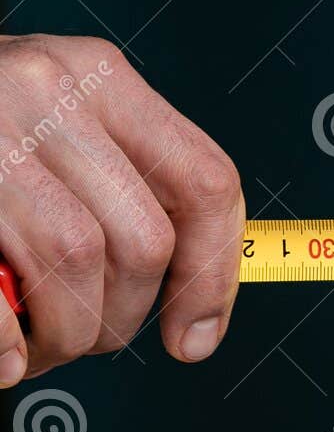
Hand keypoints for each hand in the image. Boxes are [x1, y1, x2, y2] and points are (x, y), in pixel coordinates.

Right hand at [0, 35, 242, 383]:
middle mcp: (47, 88)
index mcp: (99, 75)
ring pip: (77, 263)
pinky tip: (2, 356)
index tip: (193, 340)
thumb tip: (193, 316)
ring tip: (37, 349)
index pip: (206, 182)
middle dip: (122, 318)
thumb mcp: (52, 127)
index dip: (214, 277)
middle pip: (143, 240)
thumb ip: (117, 187)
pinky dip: (7, 340)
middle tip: (82, 341)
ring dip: (65, 334)